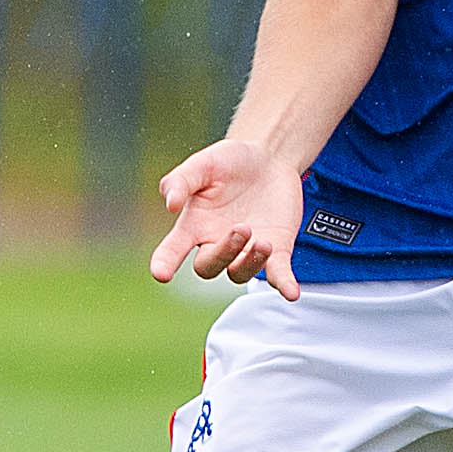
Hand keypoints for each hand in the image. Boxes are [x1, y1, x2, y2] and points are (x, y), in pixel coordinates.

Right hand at [149, 138, 304, 300]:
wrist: (269, 158)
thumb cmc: (229, 162)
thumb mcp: (203, 163)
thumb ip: (182, 180)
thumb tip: (170, 203)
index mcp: (194, 225)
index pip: (172, 250)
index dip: (164, 262)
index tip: (161, 273)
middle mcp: (217, 243)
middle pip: (209, 266)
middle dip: (224, 252)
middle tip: (241, 227)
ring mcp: (246, 250)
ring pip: (240, 274)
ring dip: (250, 263)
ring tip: (264, 241)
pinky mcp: (276, 250)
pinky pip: (277, 275)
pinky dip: (283, 285)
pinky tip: (291, 293)